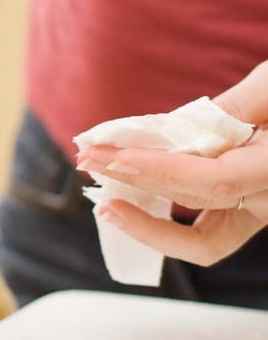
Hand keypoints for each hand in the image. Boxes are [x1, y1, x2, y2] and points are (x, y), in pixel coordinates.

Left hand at [78, 61, 267, 265]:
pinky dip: (164, 212)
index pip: (214, 181)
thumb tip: (181, 122)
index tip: (113, 156)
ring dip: (146, 216)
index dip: (159, 171)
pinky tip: (129, 190)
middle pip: (198, 206)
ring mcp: (262, 210)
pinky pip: (204, 225)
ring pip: (200, 236)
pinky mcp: (249, 208)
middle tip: (88, 159)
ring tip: (101, 190)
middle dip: (137, 184)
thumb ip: (238, 103)